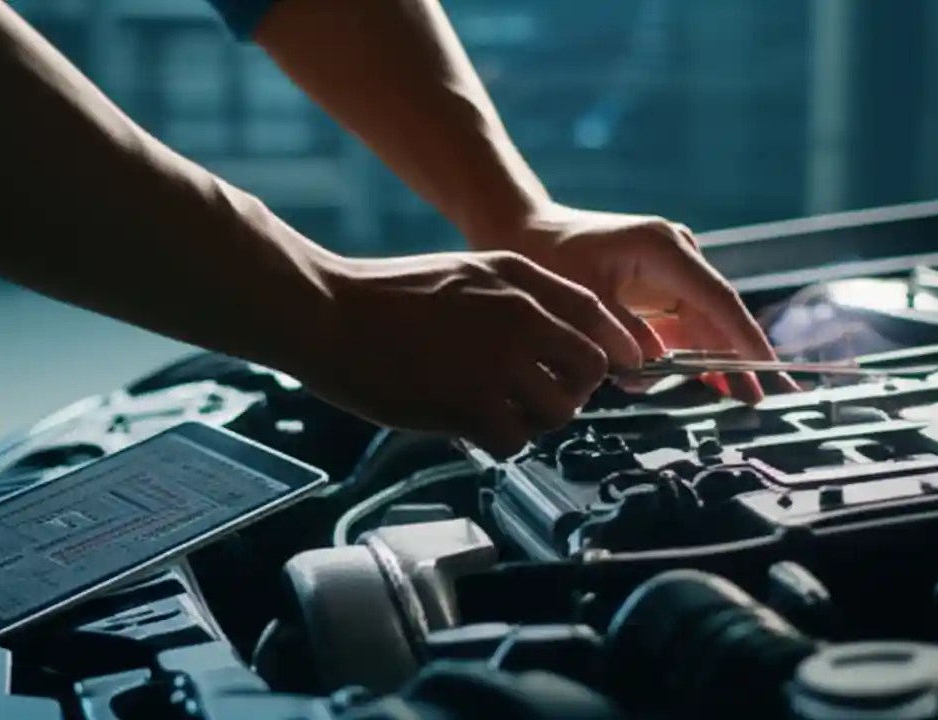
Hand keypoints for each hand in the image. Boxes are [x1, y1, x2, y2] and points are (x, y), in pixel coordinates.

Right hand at [306, 250, 641, 456]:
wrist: (328, 314)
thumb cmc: (385, 296)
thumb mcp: (464, 274)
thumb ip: (516, 297)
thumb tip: (556, 335)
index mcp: (517, 280)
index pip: (594, 315)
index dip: (609, 346)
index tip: (607, 368)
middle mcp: (519, 317)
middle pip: (589, 369)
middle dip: (572, 389)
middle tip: (539, 396)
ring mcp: (498, 363)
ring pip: (560, 412)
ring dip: (535, 420)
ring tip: (500, 413)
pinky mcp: (471, 405)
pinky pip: (517, 442)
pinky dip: (500, 443)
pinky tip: (473, 428)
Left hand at [467, 203, 798, 402]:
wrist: (525, 231)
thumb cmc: (548, 260)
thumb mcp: (582, 298)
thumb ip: (620, 333)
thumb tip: (652, 364)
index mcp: (664, 250)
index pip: (717, 300)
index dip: (744, 339)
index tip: (767, 371)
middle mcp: (678, 255)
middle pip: (717, 315)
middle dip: (739, 358)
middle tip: (765, 398)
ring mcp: (672, 269)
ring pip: (703, 324)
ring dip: (712, 361)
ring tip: (739, 397)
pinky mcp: (660, 285)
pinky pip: (683, 324)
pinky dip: (689, 352)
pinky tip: (707, 381)